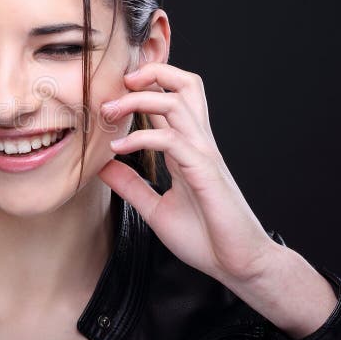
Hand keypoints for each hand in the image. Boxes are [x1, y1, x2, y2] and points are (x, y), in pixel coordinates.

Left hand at [98, 62, 275, 285]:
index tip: (111, 95)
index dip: (143, 87)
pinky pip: (172, 140)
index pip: (171, 100)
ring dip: (138, 99)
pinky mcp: (204, 171)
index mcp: (188, 148)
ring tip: (109, 112)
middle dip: (150, 73)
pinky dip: (141, 137)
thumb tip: (102, 166)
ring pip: (177, 101)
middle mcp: (198, 143)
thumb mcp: (155, 208)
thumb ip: (131, 185)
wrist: (239, 265)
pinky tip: (118, 149)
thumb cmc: (206, 238)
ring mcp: (203, 154)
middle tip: (115, 87)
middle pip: (184, 84)